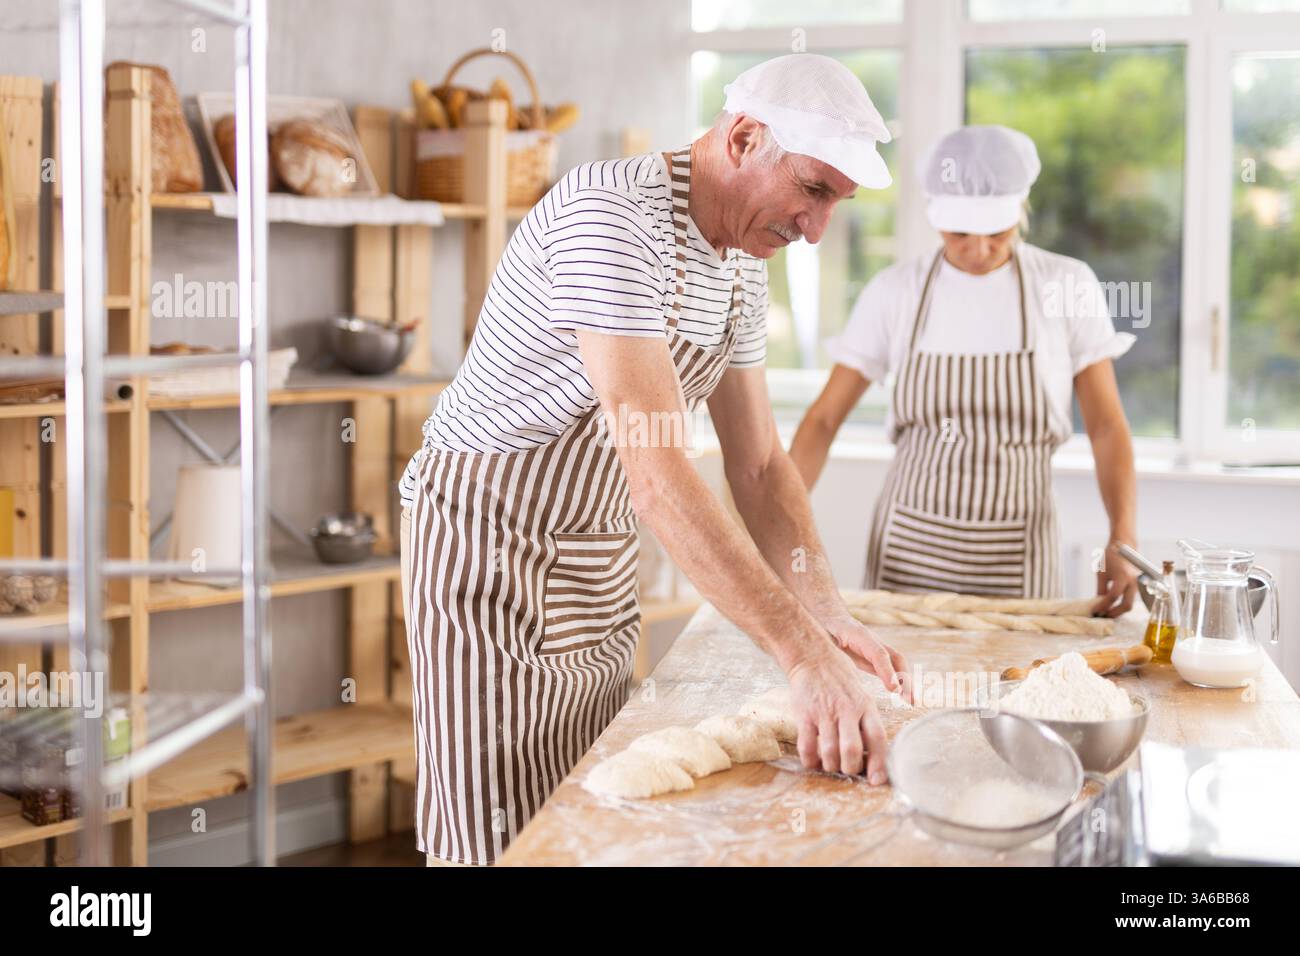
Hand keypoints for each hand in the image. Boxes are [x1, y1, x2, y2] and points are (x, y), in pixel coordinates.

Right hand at [787, 643, 889, 784]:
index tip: (877, 781)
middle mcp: (847, 710)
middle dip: (850, 768)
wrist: (811, 656)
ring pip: (830, 751)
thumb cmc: (839, 678)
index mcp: (865, 705)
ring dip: (831, 765)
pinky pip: (807, 745)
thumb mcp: (860, 694)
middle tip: (847, 769)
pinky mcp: (805, 713)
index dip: (878, 763)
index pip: (877, 738)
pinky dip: (810, 760)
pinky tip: (812, 761)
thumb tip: (872, 751)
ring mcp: (825, 712)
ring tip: (831, 765)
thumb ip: (865, 719)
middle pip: (852, 750)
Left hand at [821, 613, 912, 704]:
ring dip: (907, 681)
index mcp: (859, 635)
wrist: (828, 616)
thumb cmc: (822, 628)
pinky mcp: (875, 655)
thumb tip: (832, 673)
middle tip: (909, 699)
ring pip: (897, 662)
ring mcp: (876, 646)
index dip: (887, 671)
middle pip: (895, 657)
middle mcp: (872, 640)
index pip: (879, 654)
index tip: (894, 689)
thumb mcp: (823, 639)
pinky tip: (903, 696)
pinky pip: (891, 667)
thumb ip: (830, 653)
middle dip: (905, 678)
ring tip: (912, 701)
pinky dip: (899, 680)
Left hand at [1092, 539, 1138, 617]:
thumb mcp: (1102, 573)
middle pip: (1126, 605)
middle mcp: (1133, 582)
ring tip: (1105, 612)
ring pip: (1129, 604)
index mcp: (1123, 577)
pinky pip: (1130, 600)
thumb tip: (1098, 604)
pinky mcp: (1136, 587)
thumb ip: (1101, 589)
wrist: (1124, 547)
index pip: (1113, 596)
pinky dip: (1121, 605)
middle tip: (1102, 616)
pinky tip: (1111, 607)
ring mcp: (1137, 585)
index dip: (1103, 606)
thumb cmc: (1111, 558)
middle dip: (1114, 613)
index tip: (1094, 611)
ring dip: (1118, 611)